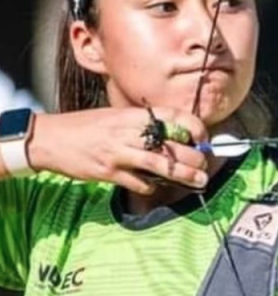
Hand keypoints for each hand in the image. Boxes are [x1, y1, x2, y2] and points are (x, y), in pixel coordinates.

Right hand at [27, 108, 208, 194]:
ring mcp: (119, 152)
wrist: (50, 138)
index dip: (196, 128)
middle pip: (173, 144)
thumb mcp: (117, 116)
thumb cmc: (87, 126)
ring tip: (199, 181)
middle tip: (205, 167)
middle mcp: (129, 131)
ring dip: (184, 174)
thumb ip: (143, 125)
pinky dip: (151, 186)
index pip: (175, 117)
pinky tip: (156, 186)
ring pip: (161, 164)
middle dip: (195, 157)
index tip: (204, 140)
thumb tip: (174, 135)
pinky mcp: (109, 172)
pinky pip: (138, 181)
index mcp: (134, 115)